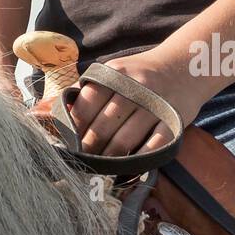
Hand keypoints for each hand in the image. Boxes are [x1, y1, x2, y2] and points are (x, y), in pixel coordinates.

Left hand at [65, 49, 205, 159]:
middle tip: (83, 160)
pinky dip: (137, 161)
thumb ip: (85, 90)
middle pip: (102, 126)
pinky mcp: (173, 122)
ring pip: (124, 140)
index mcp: (115, 74)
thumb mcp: (113, 73)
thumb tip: (48, 112)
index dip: (74, 128)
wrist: (186, 66)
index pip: (85, 105)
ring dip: (109, 159)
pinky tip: (126, 168)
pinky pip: (151, 148)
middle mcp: (135, 88)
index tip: (69, 142)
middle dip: (89, 148)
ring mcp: (155, 105)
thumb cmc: (140, 74)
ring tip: (99, 168)